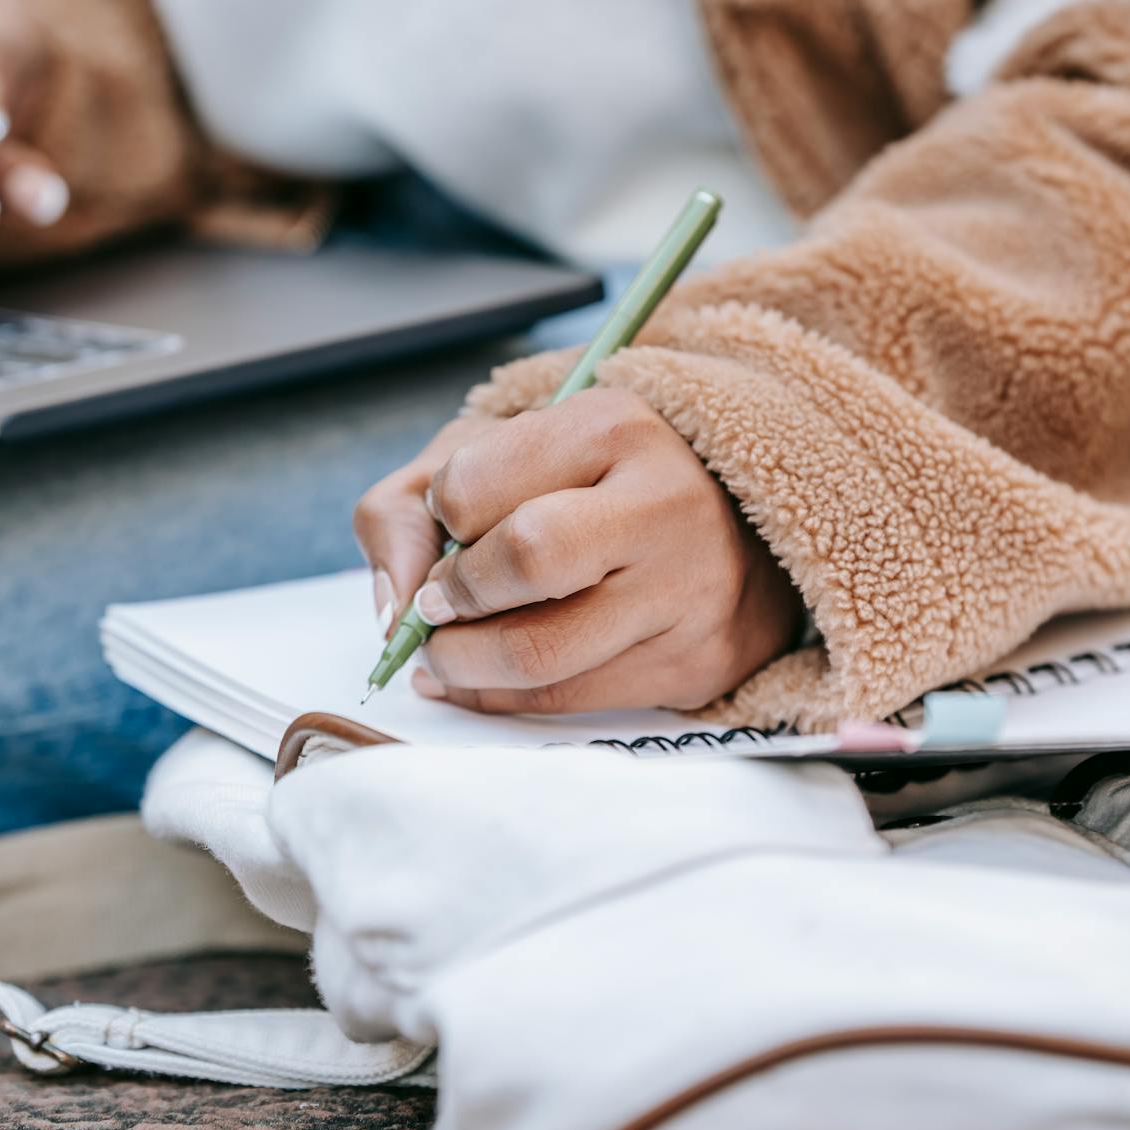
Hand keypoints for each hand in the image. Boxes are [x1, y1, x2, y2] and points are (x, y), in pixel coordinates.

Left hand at [354, 390, 802, 714]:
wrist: (736, 526)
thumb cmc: (590, 483)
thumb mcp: (498, 452)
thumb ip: (410, 505)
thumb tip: (393, 609)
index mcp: (613, 427)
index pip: (476, 482)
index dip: (440, 514)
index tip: (448, 525)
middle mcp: (663, 504)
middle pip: (525, 561)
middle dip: (452, 598)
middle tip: (434, 607)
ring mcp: (688, 591)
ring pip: (541, 656)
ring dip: (462, 666)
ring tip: (442, 652)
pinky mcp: (697, 663)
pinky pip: (573, 702)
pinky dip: (501, 700)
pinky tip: (479, 680)